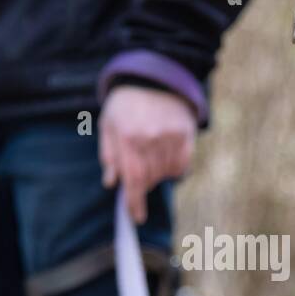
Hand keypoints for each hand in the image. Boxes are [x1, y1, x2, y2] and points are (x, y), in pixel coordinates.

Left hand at [99, 84, 196, 223]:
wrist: (153, 78)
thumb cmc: (125, 106)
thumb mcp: (108, 126)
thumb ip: (109, 156)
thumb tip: (112, 183)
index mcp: (127, 136)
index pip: (133, 178)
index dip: (134, 202)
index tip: (136, 217)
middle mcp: (150, 138)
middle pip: (149, 179)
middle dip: (142, 184)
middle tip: (138, 173)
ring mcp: (170, 136)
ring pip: (165, 174)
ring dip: (157, 174)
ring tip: (150, 154)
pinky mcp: (186, 135)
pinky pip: (180, 167)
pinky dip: (173, 169)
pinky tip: (164, 154)